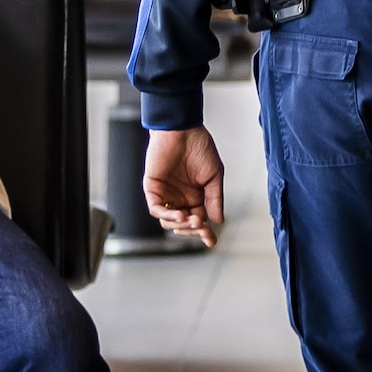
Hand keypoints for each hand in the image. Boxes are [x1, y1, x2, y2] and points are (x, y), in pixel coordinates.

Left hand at [144, 127, 225, 246]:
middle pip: (184, 225)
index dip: (204, 233)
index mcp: (196, 196)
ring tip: (193, 219)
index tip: (212, 241)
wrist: (183, 130)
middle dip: (193, 230)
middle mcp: (180, 198)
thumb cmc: (200, 148)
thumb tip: (218, 221)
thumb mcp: (214, 176)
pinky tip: (180, 214)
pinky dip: (167, 215)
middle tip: (202, 228)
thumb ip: (215, 199)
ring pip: (169, 221)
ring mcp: (166, 194)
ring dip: (181, 224)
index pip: (199, 221)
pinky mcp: (153, 188)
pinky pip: (156, 209)